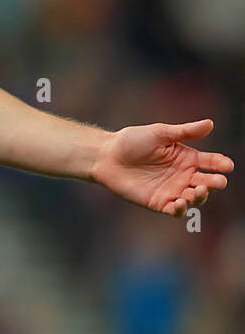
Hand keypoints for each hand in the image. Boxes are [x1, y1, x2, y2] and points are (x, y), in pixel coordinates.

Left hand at [92, 119, 233, 216]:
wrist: (106, 156)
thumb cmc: (132, 141)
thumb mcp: (160, 133)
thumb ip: (185, 132)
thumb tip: (210, 123)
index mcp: (187, 158)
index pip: (212, 163)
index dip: (221, 165)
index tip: (227, 165)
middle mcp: (183, 175)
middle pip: (208, 183)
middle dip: (215, 183)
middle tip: (217, 182)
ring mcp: (172, 190)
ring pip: (195, 198)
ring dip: (200, 197)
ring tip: (196, 191)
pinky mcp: (159, 202)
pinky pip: (175, 211)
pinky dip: (181, 210)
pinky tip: (180, 203)